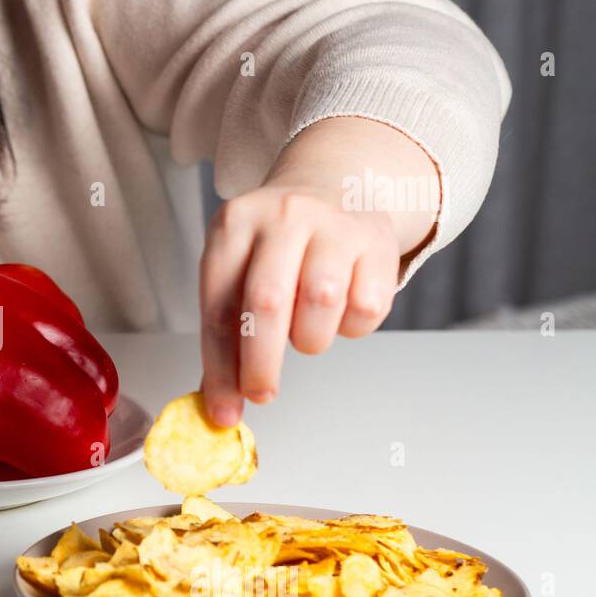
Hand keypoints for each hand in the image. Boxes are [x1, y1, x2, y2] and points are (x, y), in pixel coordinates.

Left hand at [199, 117, 439, 425]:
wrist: (334, 184)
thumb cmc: (275, 245)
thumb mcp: (238, 270)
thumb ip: (227, 332)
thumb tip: (218, 404)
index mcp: (232, 225)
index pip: (219, 307)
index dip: (220, 368)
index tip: (223, 412)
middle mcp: (282, 216)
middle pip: (266, 304)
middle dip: (260, 364)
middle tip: (261, 394)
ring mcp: (332, 223)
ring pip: (320, 305)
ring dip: (310, 338)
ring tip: (305, 329)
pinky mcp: (376, 239)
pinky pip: (365, 308)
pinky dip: (351, 327)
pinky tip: (340, 309)